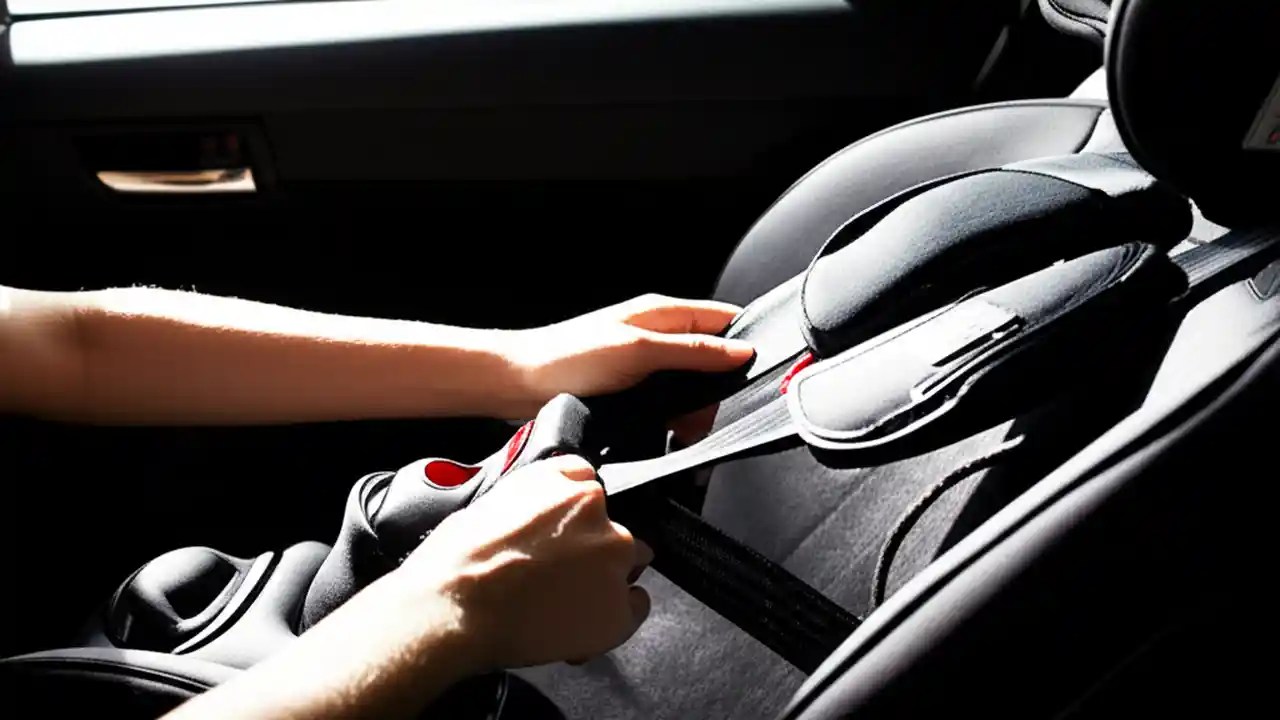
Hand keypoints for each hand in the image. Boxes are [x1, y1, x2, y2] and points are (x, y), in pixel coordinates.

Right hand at [396, 455, 651, 671]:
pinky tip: (579, 627)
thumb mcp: (494, 500)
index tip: (562, 536)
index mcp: (568, 481)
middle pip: (613, 530)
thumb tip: (541, 515)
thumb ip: (534, 498)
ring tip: (563, 606)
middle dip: (592, 550)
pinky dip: (614, 618)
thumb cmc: (458, 559)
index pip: (589, 490)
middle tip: (558, 577)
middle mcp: (599, 514)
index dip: (574, 519)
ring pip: (628, 567)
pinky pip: (634, 609)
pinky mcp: (617, 607)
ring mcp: (613, 560)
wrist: (455, 607)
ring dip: (605, 582)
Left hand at [507, 294, 753, 412]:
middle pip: (711, 357)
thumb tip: (740, 352)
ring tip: (677, 428)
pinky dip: (671, 419)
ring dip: (691, 409)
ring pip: (690, 385)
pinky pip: (667, 403)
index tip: (753, 372)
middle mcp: (657, 334)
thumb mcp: (640, 352)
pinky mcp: (631, 388)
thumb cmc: (568, 360)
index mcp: (663, 313)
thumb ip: (692, 350)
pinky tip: (662, 432)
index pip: (724, 319)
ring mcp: (644, 362)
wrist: (518, 386)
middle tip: (701, 413)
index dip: (743, 342)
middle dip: (714, 388)